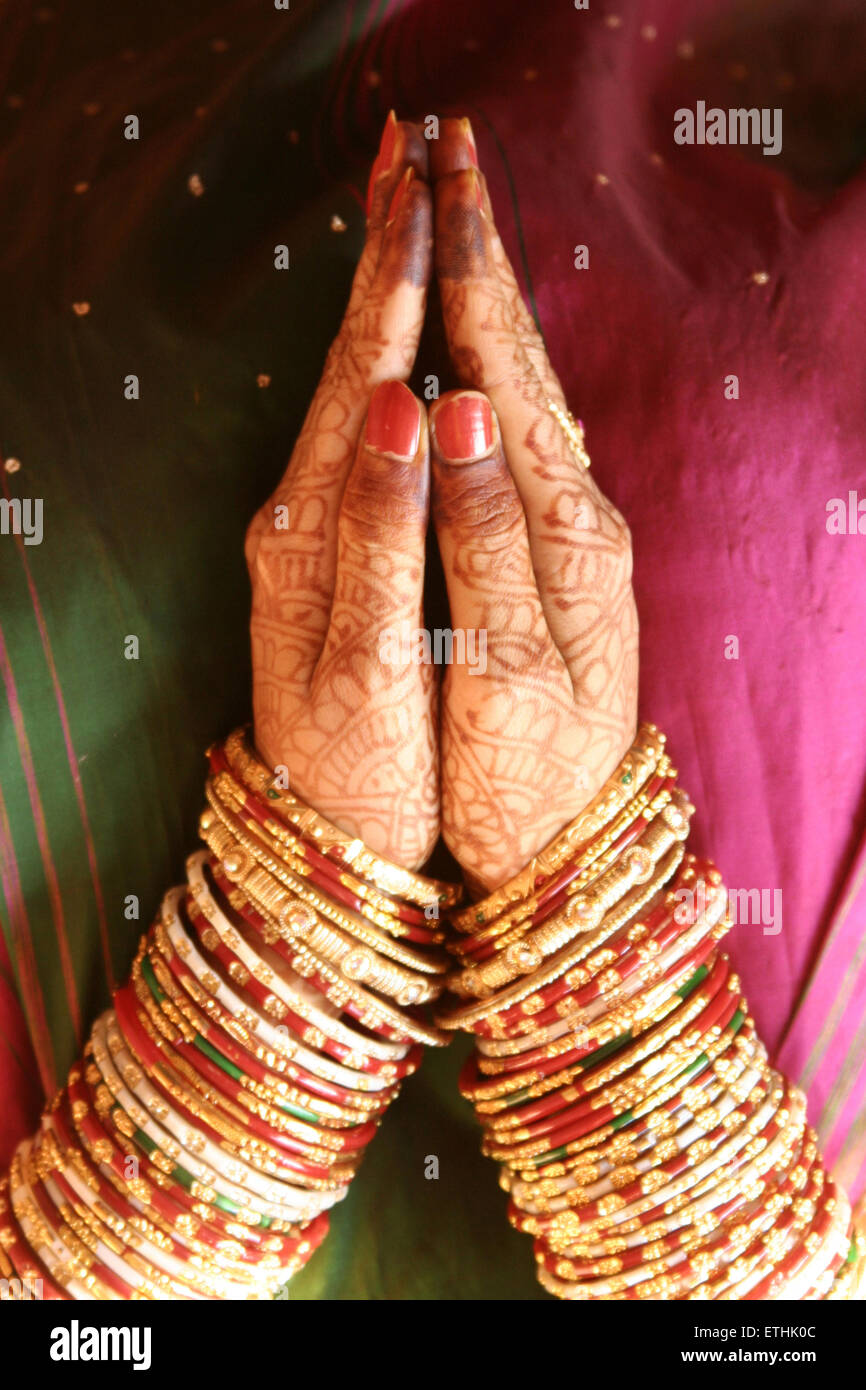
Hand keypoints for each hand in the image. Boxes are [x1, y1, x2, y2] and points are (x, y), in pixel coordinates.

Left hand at [245, 116, 437, 869]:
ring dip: (377, 295)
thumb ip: (381, 537)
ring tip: (405, 212)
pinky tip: (407, 332)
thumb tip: (405, 410)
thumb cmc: (362, 771)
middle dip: (378, 258)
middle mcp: (297, 517)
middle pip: (345, 362)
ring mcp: (307, 531)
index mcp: (309, 535)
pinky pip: (358, 428)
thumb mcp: (372, 666)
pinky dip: (383, 358)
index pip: (359, 381)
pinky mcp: (325, 552)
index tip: (423, 192)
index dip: (392, 287)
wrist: (324, 844)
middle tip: (411, 153)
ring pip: (348, 387)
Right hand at [428, 120, 638, 890]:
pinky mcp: (559, 552)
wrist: (569, 844)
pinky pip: (526, 426)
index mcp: (563, 527)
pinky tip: (479, 345)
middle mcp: (577, 510)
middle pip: (523, 352)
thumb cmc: (526, 772)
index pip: (504, 368)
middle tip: (439, 149)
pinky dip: (497, 359)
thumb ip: (483, 537)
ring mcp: (573, 527)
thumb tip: (450, 412)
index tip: (428, 174)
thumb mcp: (508, 668)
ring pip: (528, 382)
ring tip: (456, 215)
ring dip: (491, 292)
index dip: (463, 269)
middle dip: (481, 248)